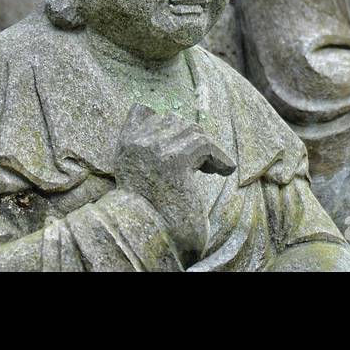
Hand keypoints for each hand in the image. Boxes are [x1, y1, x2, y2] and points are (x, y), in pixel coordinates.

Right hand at [113, 104, 235, 262]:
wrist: (160, 239)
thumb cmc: (157, 210)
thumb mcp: (144, 174)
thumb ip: (149, 146)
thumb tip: (175, 119)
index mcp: (124, 147)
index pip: (141, 111)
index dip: (166, 123)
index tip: (181, 144)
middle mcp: (135, 145)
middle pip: (172, 120)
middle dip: (191, 138)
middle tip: (202, 164)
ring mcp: (153, 150)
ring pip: (191, 130)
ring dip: (206, 148)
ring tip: (212, 169)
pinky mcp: (174, 160)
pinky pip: (204, 144)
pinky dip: (219, 157)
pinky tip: (225, 171)